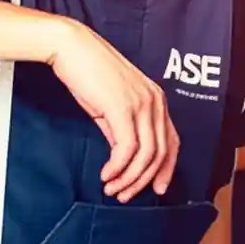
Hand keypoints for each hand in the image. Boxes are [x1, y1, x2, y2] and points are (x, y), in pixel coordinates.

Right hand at [47, 19, 178, 201]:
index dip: (166, 169)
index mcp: (156, 99)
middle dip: (143, 181)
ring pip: (146, 155)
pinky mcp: (122, 108)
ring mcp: (141, 104)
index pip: (172, 141)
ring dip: (129, 178)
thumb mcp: (112, 103)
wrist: (73, 48)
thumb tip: (123, 156)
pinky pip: (127, 149)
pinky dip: (117, 168)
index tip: (156, 189)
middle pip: (160, 153)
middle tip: (125, 195)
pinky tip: (106, 174)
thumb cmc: (89, 72)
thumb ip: (122, 128)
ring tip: (113, 188)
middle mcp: (155, 102)